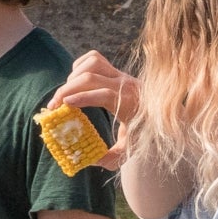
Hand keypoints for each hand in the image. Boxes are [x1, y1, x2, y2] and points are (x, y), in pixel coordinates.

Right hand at [51, 51, 136, 167]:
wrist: (164, 113)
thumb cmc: (144, 132)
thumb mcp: (129, 150)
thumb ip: (110, 158)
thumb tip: (89, 160)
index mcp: (129, 103)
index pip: (103, 94)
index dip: (82, 97)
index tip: (63, 106)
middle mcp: (124, 85)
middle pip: (91, 76)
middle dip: (67, 89)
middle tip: (53, 106)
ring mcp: (120, 75)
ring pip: (92, 62)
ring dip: (73, 76)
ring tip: (65, 93)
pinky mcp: (115, 70)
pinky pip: (94, 58)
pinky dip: (79, 66)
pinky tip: (75, 81)